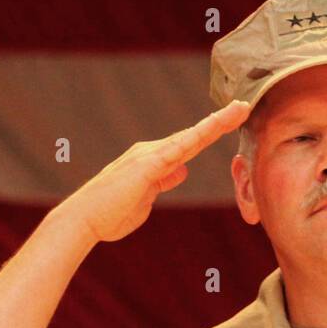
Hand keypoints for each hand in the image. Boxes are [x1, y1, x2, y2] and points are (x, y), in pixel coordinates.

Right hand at [52, 100, 250, 245]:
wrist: (82, 220)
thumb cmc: (110, 215)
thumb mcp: (145, 198)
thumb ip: (163, 182)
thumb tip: (181, 170)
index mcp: (154, 161)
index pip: (189, 144)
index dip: (211, 132)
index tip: (232, 121)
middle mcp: (152, 152)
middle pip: (194, 135)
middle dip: (220, 121)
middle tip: (243, 107)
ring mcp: (149, 156)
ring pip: (190, 136)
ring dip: (215, 123)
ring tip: (238, 111)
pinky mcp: (146, 167)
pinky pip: (177, 149)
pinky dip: (197, 137)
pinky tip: (213, 128)